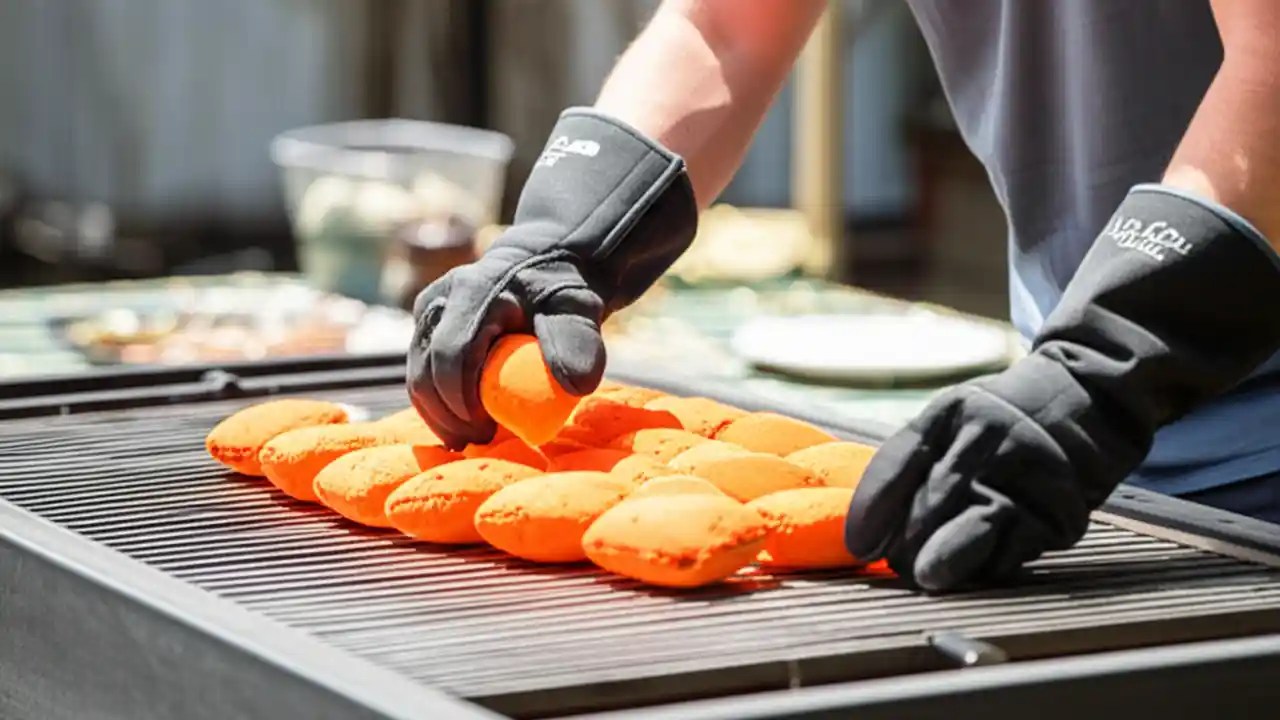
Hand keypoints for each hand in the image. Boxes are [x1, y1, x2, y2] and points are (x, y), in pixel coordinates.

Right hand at [407, 109, 697, 449]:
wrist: (543, 266)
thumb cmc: (562, 291)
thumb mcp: (580, 309)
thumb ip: (579, 341)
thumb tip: (575, 384)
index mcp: (473, 292)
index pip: (451, 357)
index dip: (462, 404)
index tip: (490, 432)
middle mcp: (439, 301)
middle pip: (425, 375)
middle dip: (448, 419)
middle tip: (484, 443)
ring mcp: (427, 315)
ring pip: (416, 380)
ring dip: (441, 417)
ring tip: (478, 436)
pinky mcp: (425, 330)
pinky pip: (421, 377)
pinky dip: (440, 407)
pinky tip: (467, 423)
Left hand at [846, 185, 1279, 590]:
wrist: (1086, 403)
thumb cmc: (996, 424)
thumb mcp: (950, 422)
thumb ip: (912, 466)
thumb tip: (870, 532)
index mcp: (950, 411)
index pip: (902, 460)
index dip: (876, 508)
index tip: (860, 544)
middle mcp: (989, 432)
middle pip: (935, 497)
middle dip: (907, 540)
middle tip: (894, 564)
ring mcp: (1029, 466)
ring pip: (977, 520)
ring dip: (945, 555)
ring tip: (925, 576)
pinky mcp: (1061, 504)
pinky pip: (1017, 543)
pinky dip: (989, 562)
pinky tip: (973, 570)